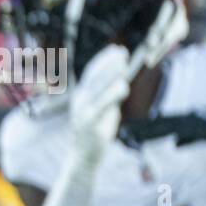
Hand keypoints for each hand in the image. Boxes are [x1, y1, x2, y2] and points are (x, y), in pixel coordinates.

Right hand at [70, 44, 129, 164]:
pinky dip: (113, 94)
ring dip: (111, 74)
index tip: (116, 49)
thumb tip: (123, 80)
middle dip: (108, 63)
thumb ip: (109, 96)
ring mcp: (84, 111)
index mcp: (82, 96)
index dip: (103, 60)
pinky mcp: (90, 122)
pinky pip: (102, 104)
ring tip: (124, 64)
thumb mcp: (103, 110)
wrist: (83, 155)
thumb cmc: (95, 131)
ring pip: (98, 87)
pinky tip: (123, 86)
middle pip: (94, 76)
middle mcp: (80, 101)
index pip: (91, 73)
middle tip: (122, 51)